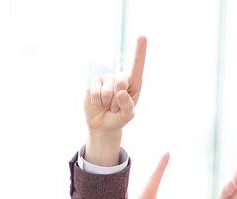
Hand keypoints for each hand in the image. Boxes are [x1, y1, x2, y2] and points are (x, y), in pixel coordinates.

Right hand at [84, 35, 145, 164]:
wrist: (102, 123)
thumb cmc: (118, 117)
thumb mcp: (127, 116)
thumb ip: (128, 106)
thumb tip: (120, 91)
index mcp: (133, 83)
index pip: (137, 66)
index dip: (140, 51)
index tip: (142, 36)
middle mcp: (120, 77)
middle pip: (121, 82)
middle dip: (118, 101)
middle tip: (115, 108)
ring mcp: (106, 78)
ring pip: (107, 91)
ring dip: (107, 104)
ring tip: (107, 106)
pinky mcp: (94, 82)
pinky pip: (95, 92)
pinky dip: (97, 101)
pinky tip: (99, 103)